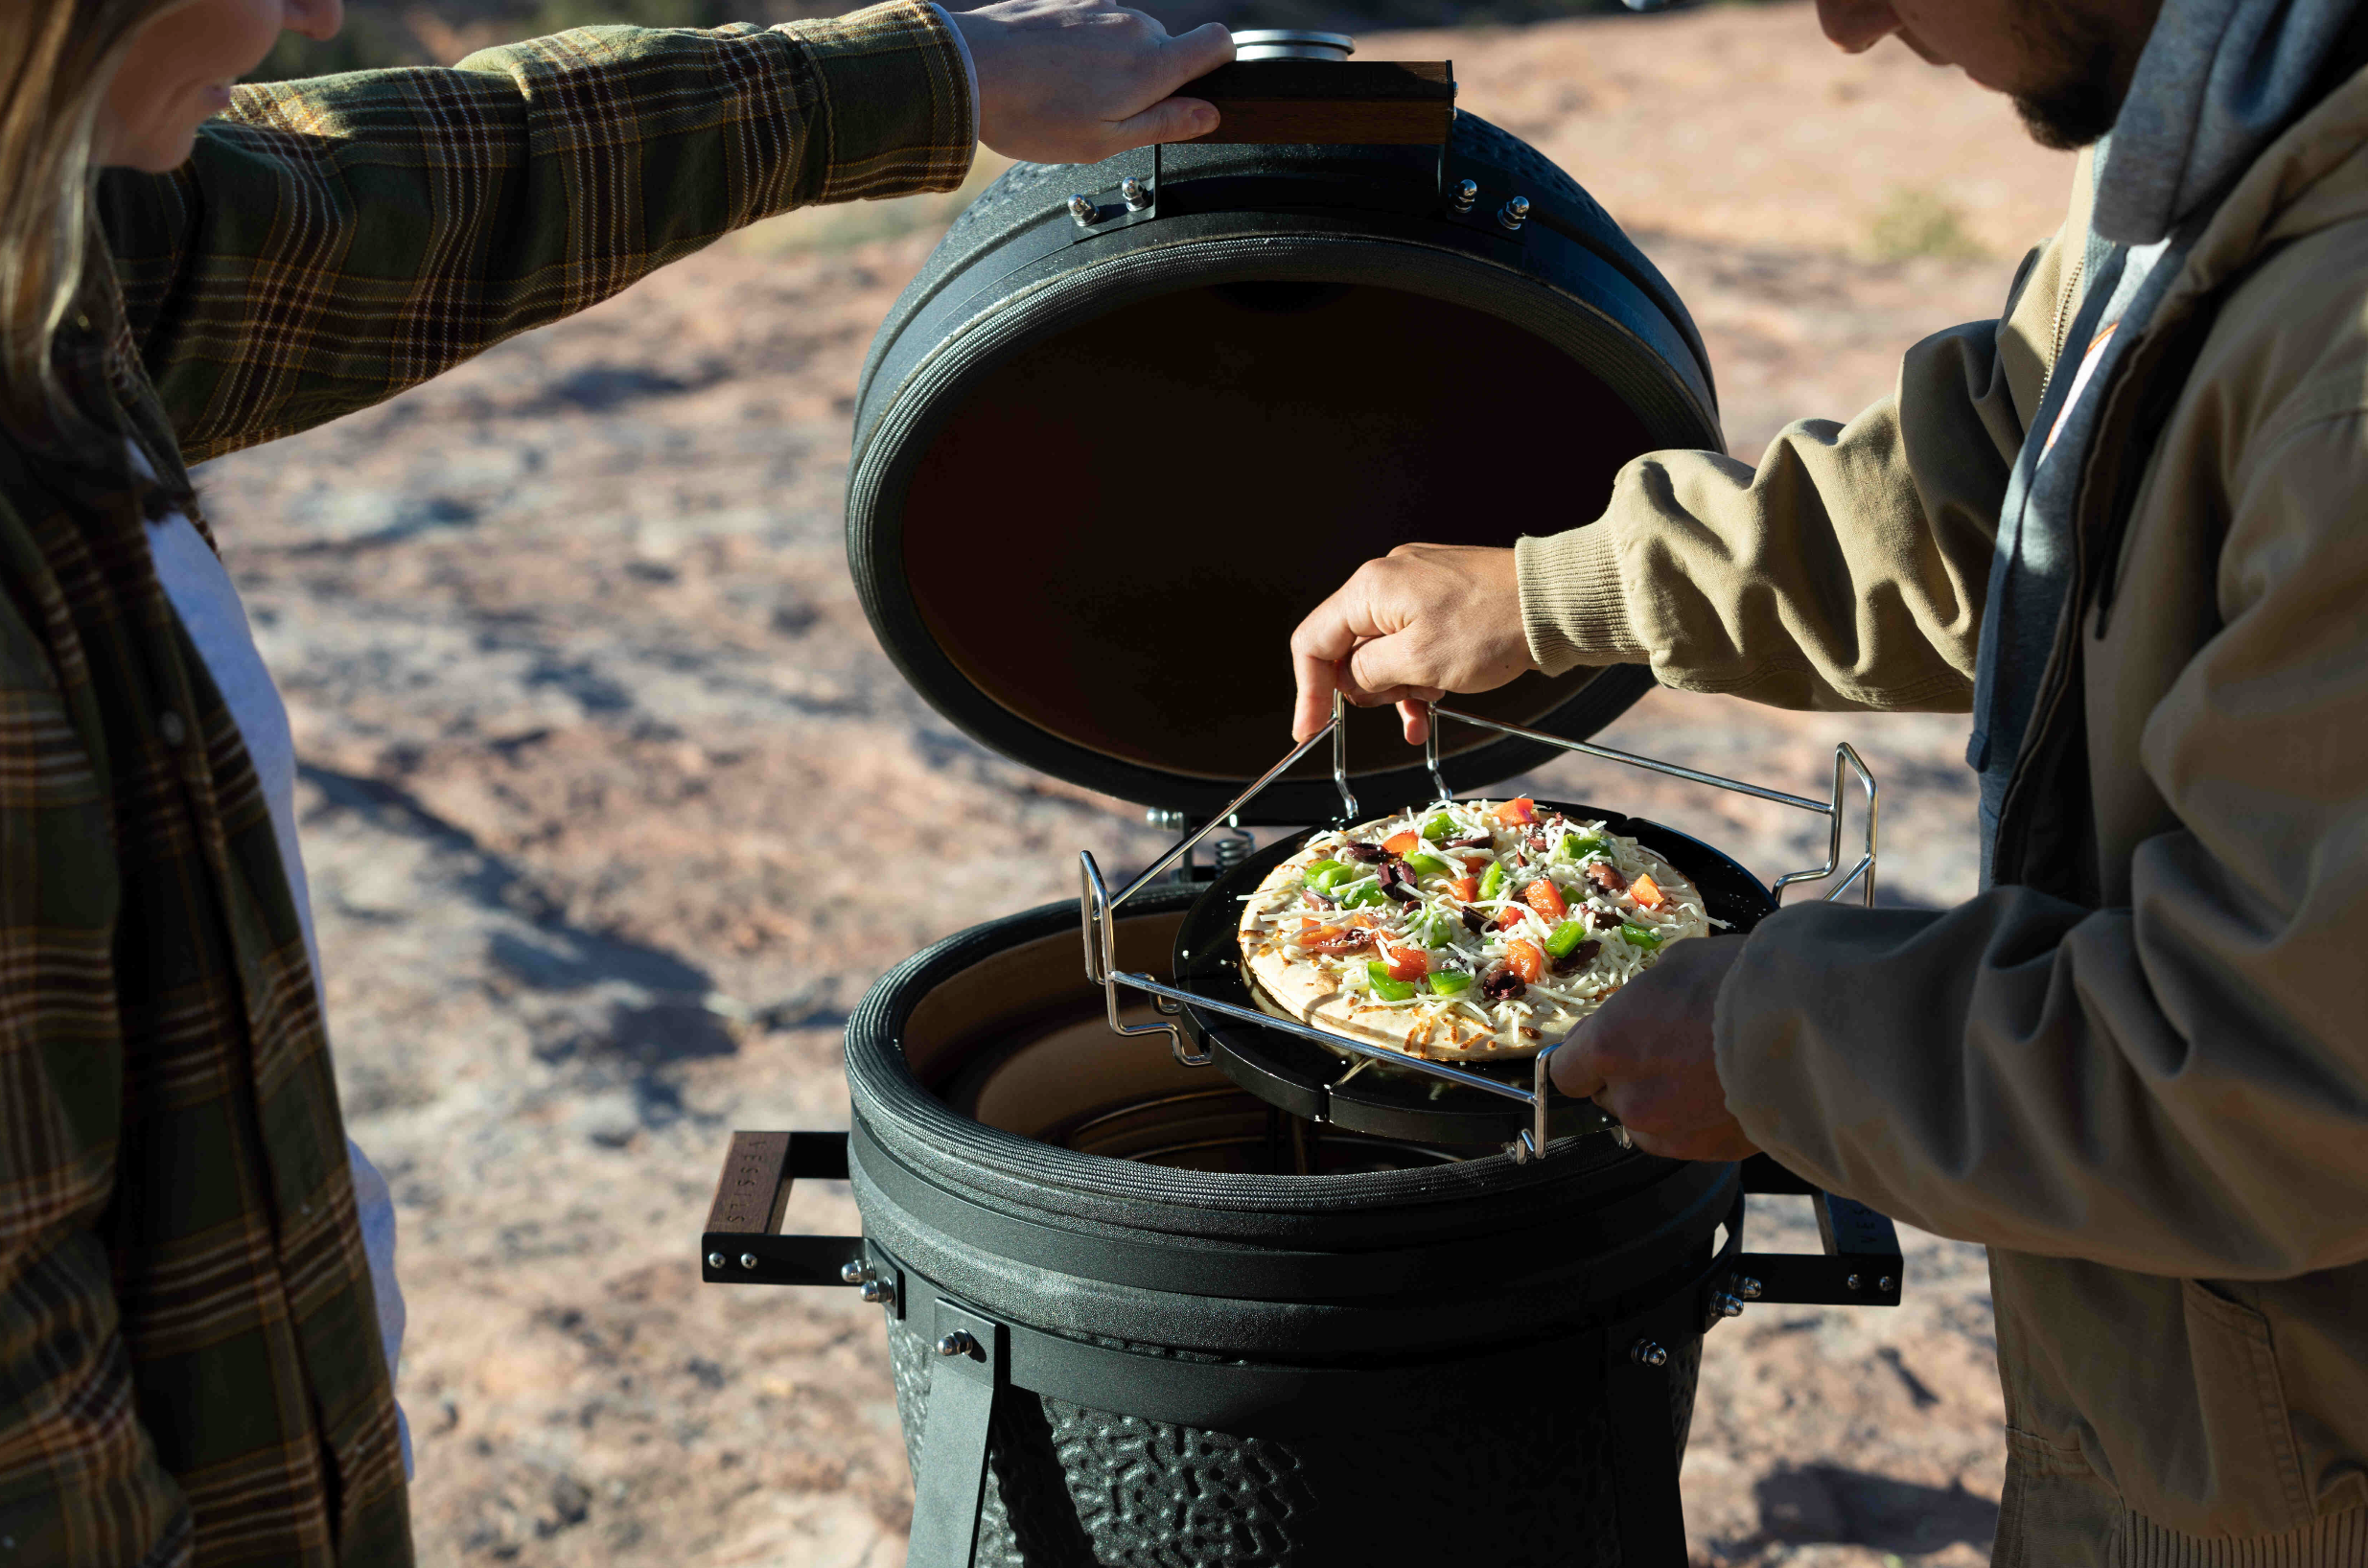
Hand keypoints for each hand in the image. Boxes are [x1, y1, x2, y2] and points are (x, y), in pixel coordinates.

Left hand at [950, 0, 1233, 163]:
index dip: (1219, 63)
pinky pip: (1091, 26)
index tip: (1197, 88)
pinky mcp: (1068, 0)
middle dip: (1148, 78)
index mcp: (1152, 64)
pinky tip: (1047, 74)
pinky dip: (1080, 49)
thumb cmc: (1034, 114)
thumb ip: (1164, 124)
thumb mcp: (1105, 141)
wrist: (967, 69)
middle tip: (1105, 114)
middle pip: (1166, 46)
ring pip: (1125, 36)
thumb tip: (1209, 115)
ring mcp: (1099, 7)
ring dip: (1109, 64)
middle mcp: (1133, 24)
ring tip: (1065, 96)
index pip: (1218, 42)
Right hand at [1288, 544, 1534, 745]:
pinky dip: (1418, 671)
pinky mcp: (1442, 597)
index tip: (1310, 729)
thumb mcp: (1419, 662)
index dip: (1309, 691)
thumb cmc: (1494, 626)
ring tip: (1429, 704)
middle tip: (1401, 704)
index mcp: (1371, 589)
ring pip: (1385, 649)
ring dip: (1399, 685)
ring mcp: (1416, 586)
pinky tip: (1437, 695)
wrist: (1556, 603)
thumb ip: (1369, 673)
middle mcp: (1387, 580)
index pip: (1313, 642)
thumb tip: (1351, 680)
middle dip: (1369, 687)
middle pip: (1349, 647)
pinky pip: (1413, 641)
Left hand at [1550, 936, 1758, 1160]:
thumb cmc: (1742, 981)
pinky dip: (1697, 1122)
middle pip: (1607, 1097)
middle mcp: (1631, 1098)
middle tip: (1669, 1050)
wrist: (1815, 1027)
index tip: (1603, 1047)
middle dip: (1628, 1077)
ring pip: (1647, 1123)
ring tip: (1704, 1072)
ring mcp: (1671, 1132)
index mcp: (1610, 1046)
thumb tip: (1640, 1011)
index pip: (1565, 1073)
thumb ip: (1643, 1000)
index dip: (1583, 1059)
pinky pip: (1685, 1138)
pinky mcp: (1709, 1153)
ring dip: (1663, 1104)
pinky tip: (1726, 1091)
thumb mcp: (1677, 966)